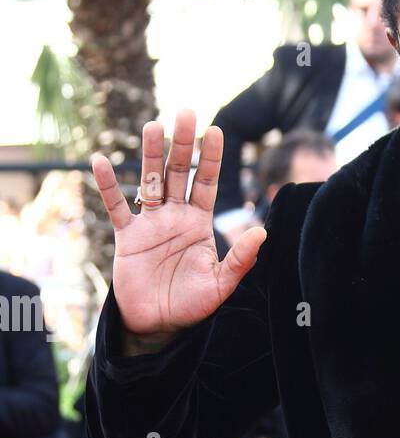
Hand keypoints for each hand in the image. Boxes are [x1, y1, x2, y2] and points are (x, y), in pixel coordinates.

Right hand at [90, 109, 266, 337]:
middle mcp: (175, 217)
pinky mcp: (127, 237)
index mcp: (199, 223)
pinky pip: (116, 206)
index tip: (216, 130)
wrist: (159, 324)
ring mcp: (150, 224)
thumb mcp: (221, 284)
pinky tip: (101, 161)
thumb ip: (241, 260)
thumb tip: (261, 232)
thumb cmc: (192, 304)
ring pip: (150, 181)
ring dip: (151, 155)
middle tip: (185, 112)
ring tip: (154, 126)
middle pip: (178, 173)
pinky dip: (108, 185)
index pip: (207, 183)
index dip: (211, 158)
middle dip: (182, 145)